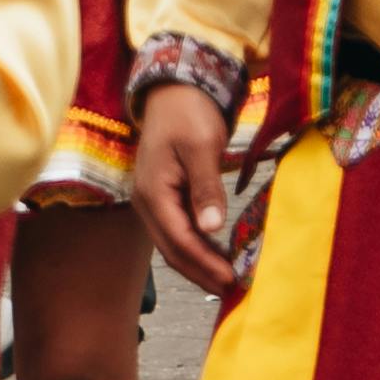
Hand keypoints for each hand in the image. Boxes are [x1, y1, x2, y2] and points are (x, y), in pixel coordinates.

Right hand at [132, 81, 244, 296]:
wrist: (173, 90)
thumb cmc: (188, 113)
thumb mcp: (201, 146)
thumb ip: (205, 188)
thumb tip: (212, 228)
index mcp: (154, 192)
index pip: (180, 239)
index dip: (205, 263)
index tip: (230, 279)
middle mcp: (148, 203)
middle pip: (173, 250)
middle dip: (201, 273)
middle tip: (232, 290)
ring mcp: (154, 202)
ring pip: (174, 244)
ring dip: (199, 264)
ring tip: (227, 279)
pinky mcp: (164, 197)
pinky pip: (178, 230)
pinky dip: (197, 246)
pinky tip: (216, 254)